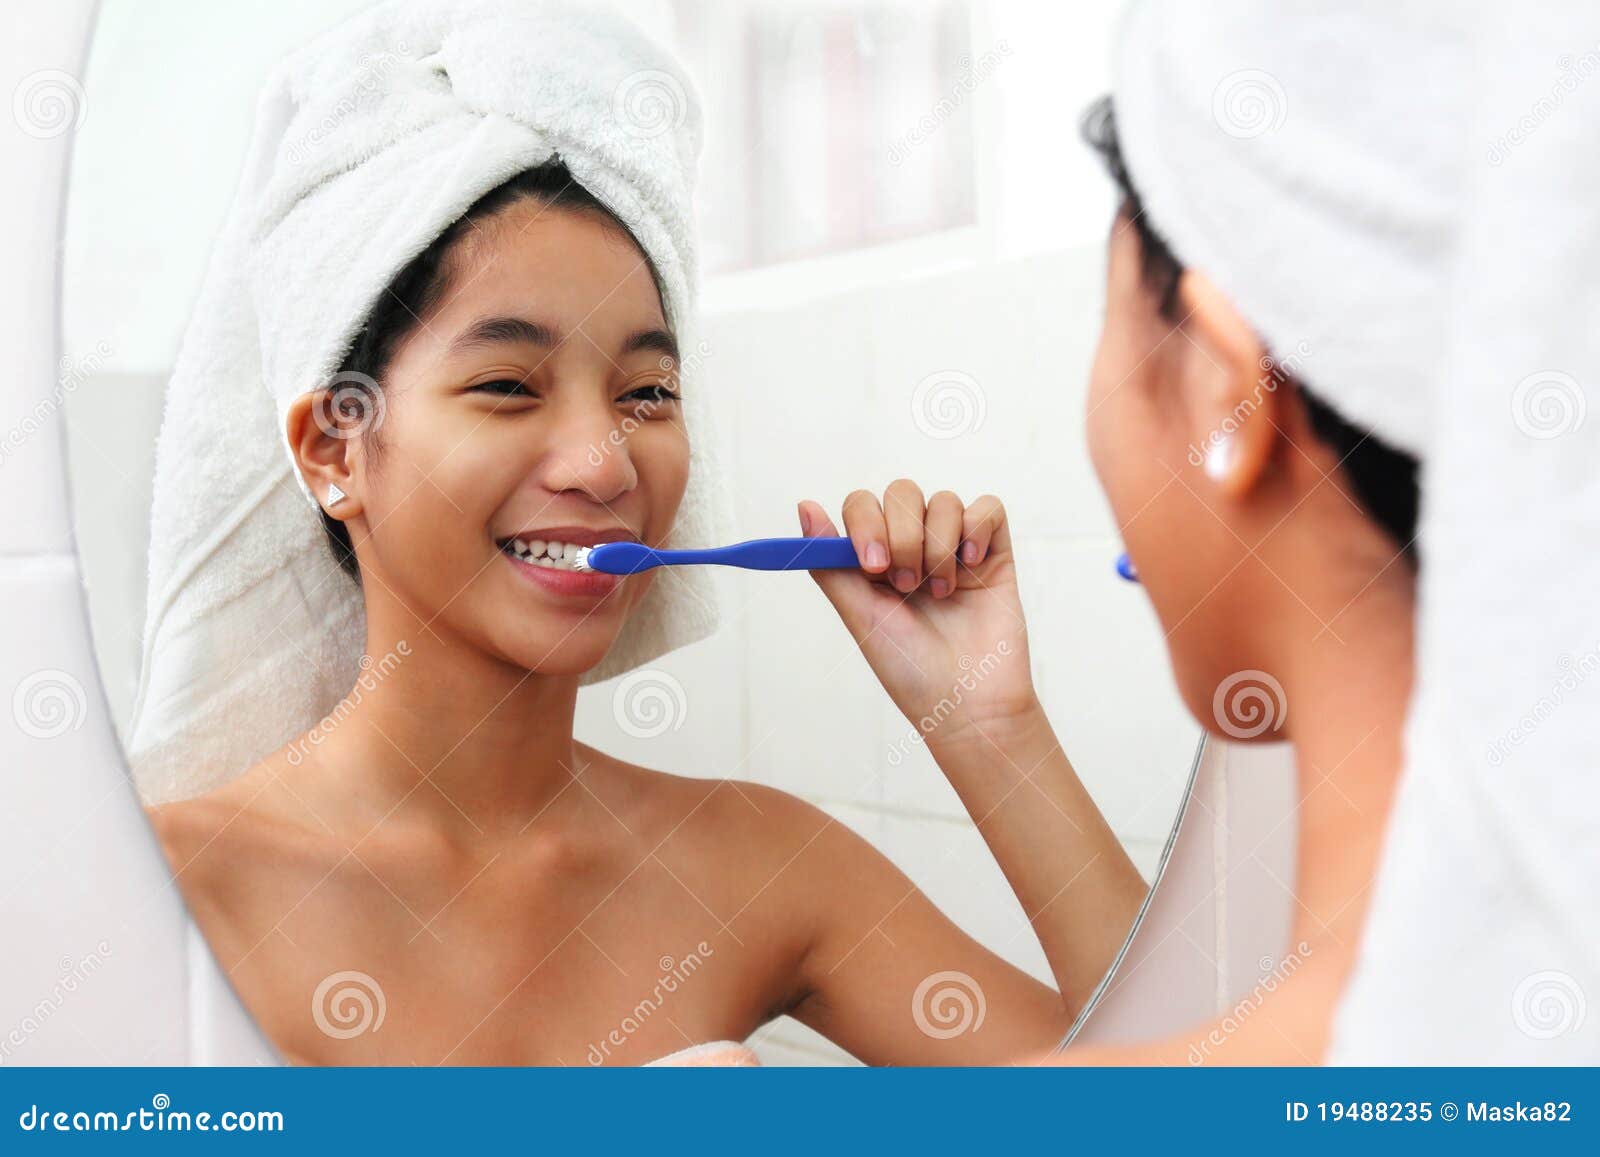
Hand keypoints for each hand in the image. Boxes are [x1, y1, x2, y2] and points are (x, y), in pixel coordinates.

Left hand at [798, 482, 1039, 748]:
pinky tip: (971, 566)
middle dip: (904, 535)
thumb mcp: (860, 616)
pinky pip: (987, 508)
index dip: (866, 524)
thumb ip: (830, 563)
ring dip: (939, 545)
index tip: (874, 567)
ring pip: (944, 500)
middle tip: (909, 585)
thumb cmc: (910, 670)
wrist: (969, 703)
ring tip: (942, 593)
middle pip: (902, 493)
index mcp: (875, 559)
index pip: (862, 505)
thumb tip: (804, 506)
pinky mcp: (994, 554)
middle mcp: (913, 547)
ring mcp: (954, 548)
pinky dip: (977, 529)